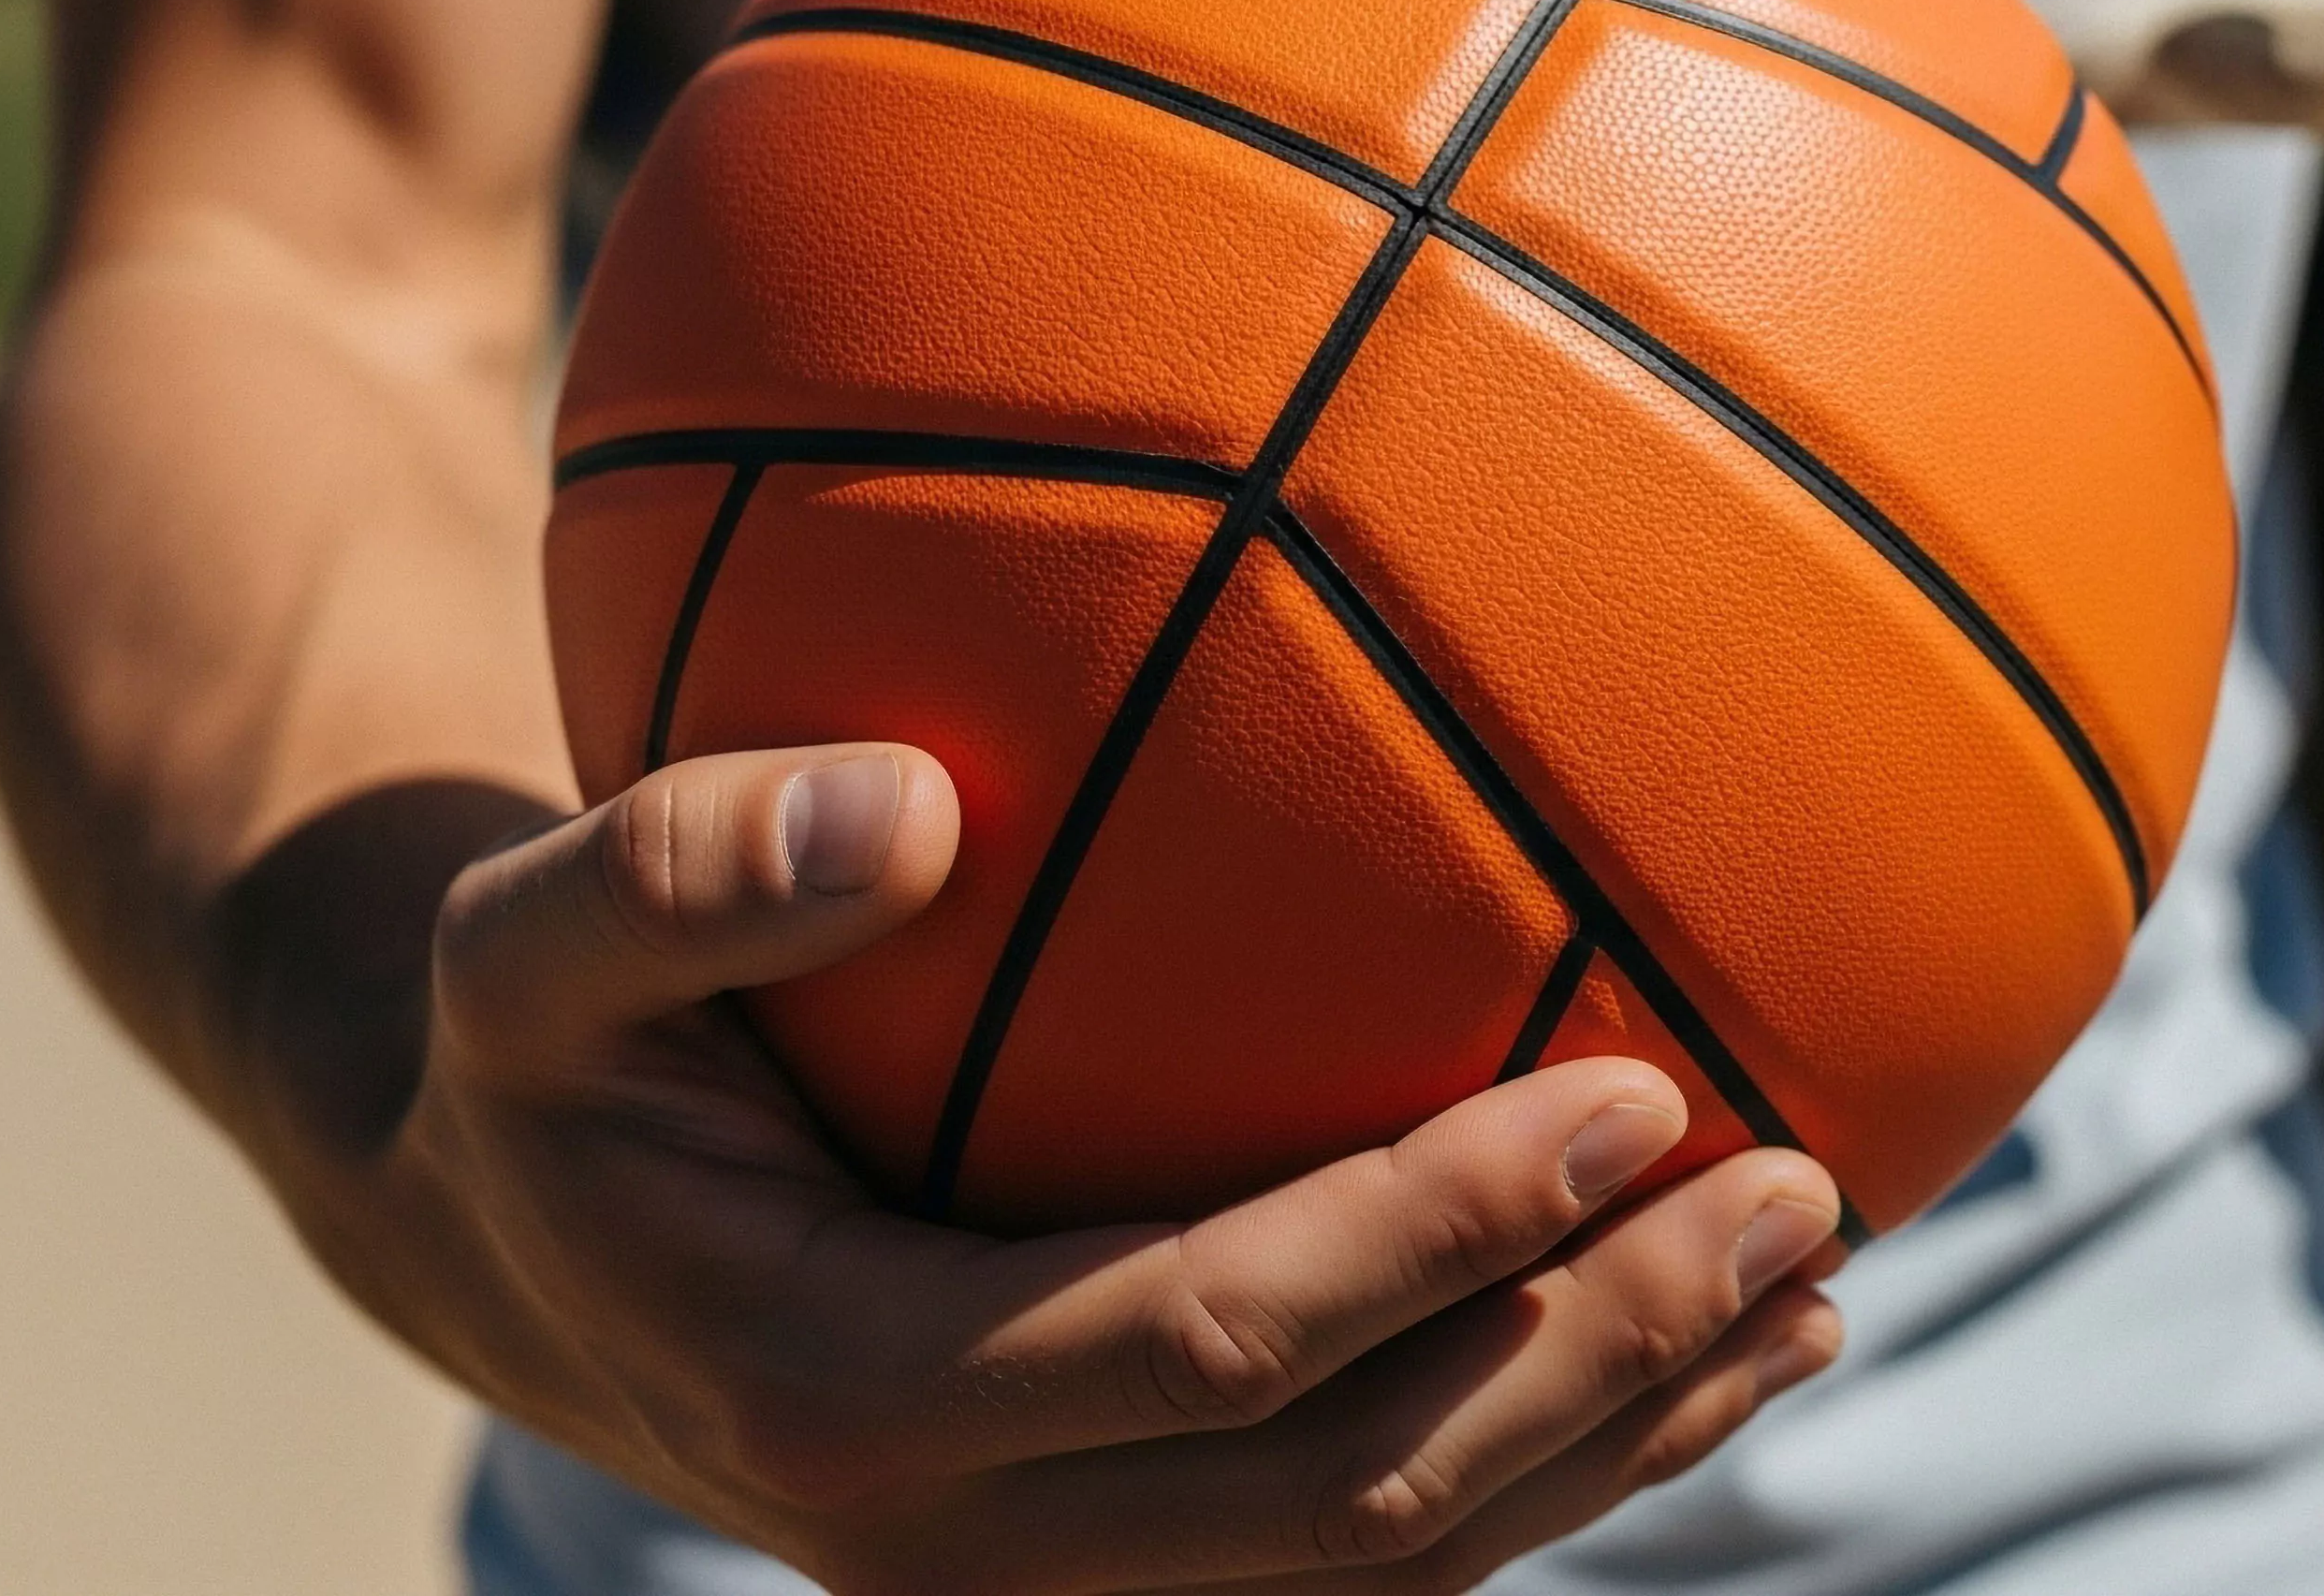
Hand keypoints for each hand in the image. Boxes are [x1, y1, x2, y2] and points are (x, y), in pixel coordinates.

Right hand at [354, 743, 1844, 1593]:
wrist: (510, 1244)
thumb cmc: (543, 1051)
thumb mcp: (527, 936)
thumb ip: (677, 870)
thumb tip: (905, 806)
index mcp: (849, 1396)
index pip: (1216, 1341)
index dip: (1436, 1234)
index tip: (1629, 1084)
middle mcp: (960, 1551)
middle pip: (1352, 1496)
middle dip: (1596, 1355)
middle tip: (1799, 1190)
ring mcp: (1045, 1590)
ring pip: (1386, 1567)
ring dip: (1617, 1433)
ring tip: (1813, 1286)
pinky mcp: (1106, 1568)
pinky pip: (1362, 1557)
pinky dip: (1550, 1462)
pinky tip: (1699, 1354)